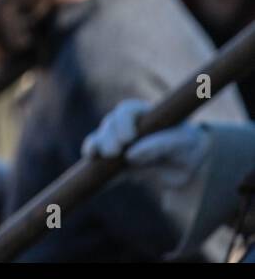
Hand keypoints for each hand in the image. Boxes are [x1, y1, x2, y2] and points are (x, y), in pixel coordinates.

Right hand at [83, 98, 206, 186]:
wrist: (187, 167)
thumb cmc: (188, 149)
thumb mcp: (182, 145)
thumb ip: (160, 146)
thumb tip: (131, 154)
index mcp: (145, 113)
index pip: (128, 110)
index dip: (123, 122)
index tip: (128, 139)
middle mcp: (127, 124)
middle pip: (110, 125)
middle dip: (108, 137)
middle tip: (113, 152)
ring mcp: (118, 141)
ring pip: (100, 139)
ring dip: (96, 146)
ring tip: (96, 157)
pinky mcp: (114, 160)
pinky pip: (99, 158)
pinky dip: (94, 162)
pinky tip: (90, 164)